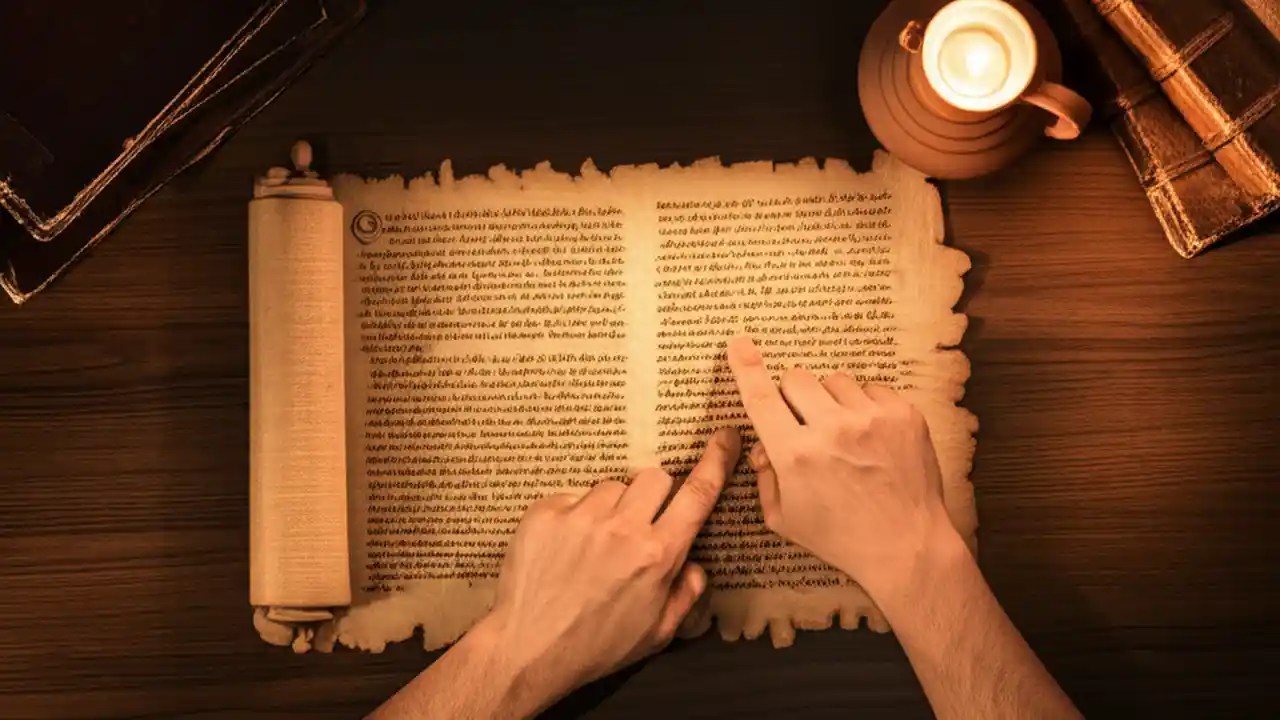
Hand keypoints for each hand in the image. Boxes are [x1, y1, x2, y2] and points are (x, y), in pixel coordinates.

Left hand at [476, 427, 740, 713]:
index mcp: (658, 555)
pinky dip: (574, 515)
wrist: (528, 650)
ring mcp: (582, 516)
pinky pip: (572, 495)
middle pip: (655, 477)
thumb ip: (687, 594)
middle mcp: (623, 527)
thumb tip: (696, 564)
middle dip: (654, 495)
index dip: (717, 461)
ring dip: (612, 506)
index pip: (697, 495)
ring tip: (595, 542)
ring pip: (612, 485)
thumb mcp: (658, 633)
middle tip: (640, 524)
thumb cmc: (597, 647)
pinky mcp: (546, 513)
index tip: (726, 436)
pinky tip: (565, 547)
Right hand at [726, 336, 960, 602]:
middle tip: (805, 422)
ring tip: (844, 434)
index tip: (739, 344)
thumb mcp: (784, 518)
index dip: (745, 367)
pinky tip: (871, 438)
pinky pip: (872, 390)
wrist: (907, 547)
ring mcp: (871, 419)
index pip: (761, 398)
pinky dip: (866, 408)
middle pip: (796, 378)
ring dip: (831, 401)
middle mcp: (832, 430)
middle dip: (793, 396)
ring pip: (835, 381)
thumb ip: (764, 476)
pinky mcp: (904, 415)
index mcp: (795, 455)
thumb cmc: (840, 537)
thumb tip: (762, 443)